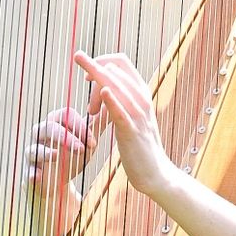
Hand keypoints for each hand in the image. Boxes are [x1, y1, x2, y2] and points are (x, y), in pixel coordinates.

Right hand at [23, 102, 89, 235]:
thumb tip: (112, 104)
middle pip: (49, 127)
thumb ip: (97, 125)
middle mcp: (41, 134)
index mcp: (56, 122)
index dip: (80, 126)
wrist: (58, 182)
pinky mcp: (29, 171)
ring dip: (46, 152)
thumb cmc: (72, 155)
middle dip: (66, 137)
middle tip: (82, 148)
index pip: (66, 115)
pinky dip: (32, 173)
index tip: (93, 141)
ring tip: (56, 156)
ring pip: (35, 147)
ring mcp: (33, 152)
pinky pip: (28, 170)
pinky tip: (37, 176)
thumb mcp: (87, 141)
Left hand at [72, 49, 178, 204]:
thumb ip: (121, 100)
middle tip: (79, 67)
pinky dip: (113, 100)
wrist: (156, 174)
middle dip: (94, 65)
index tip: (87, 76)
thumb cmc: (140, 146)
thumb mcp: (132, 117)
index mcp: (141, 94)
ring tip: (82, 66)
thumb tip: (105, 85)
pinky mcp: (132, 133)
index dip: (102, 61)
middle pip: (117, 70)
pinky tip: (103, 91)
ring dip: (98, 74)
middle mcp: (142, 100)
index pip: (121, 63)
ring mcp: (138, 116)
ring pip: (118, 87)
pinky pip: (121, 113)